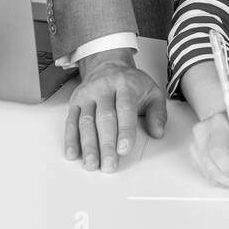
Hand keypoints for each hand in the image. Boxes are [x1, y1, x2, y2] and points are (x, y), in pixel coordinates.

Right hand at [65, 49, 165, 172]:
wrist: (108, 64)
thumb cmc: (131, 83)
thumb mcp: (152, 92)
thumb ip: (158, 113)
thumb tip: (158, 132)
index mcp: (125, 84)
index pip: (125, 108)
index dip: (125, 130)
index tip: (124, 149)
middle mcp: (104, 88)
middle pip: (104, 118)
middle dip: (106, 144)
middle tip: (109, 164)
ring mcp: (87, 95)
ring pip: (86, 121)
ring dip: (87, 145)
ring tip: (92, 164)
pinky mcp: (75, 101)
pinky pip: (71, 121)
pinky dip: (70, 139)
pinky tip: (73, 153)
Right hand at [190, 105, 228, 187]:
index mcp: (218, 123)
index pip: (219, 151)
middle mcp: (202, 132)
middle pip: (211, 166)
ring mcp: (195, 144)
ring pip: (208, 173)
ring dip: (225, 180)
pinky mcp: (194, 156)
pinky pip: (205, 174)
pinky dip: (219, 178)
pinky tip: (227, 170)